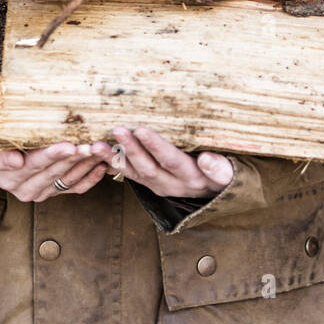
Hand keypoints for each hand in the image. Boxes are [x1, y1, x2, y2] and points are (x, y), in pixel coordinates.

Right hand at [0, 122, 107, 202]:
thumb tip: (15, 161)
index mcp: (10, 177)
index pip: (35, 164)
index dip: (53, 155)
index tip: (69, 145)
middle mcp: (27, 189)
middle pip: (56, 172)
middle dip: (76, 157)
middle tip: (93, 144)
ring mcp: (42, 192)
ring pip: (68, 180)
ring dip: (86, 165)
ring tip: (101, 149)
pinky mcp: (53, 191)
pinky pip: (75, 188)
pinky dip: (91, 178)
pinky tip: (102, 165)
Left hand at [89, 126, 235, 199]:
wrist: (214, 194)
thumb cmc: (223, 176)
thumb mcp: (229, 175)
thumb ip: (220, 169)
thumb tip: (207, 159)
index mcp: (191, 178)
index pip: (171, 160)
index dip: (156, 146)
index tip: (142, 129)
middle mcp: (171, 184)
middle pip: (147, 167)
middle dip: (131, 148)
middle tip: (117, 129)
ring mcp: (156, 184)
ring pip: (132, 172)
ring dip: (113, 158)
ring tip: (95, 145)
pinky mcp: (147, 182)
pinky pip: (127, 173)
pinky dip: (111, 163)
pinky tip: (96, 151)